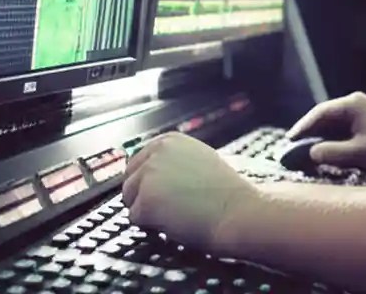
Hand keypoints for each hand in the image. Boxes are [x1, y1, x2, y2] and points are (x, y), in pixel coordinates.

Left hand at [122, 132, 257, 250]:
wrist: (237, 211)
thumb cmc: (225, 192)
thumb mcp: (199, 159)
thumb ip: (173, 160)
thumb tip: (150, 171)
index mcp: (169, 141)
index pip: (138, 161)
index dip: (148, 182)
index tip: (162, 192)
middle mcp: (156, 153)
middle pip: (129, 180)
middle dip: (143, 196)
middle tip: (170, 206)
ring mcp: (149, 176)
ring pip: (129, 199)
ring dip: (147, 210)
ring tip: (175, 212)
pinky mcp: (146, 201)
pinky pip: (135, 219)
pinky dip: (150, 225)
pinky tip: (173, 221)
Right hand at [286, 91, 365, 168]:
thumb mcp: (359, 154)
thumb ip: (331, 152)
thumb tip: (310, 152)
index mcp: (352, 104)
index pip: (320, 113)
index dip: (302, 127)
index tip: (289, 141)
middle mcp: (354, 102)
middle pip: (323, 115)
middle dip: (307, 131)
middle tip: (291, 147)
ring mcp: (359, 109)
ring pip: (330, 121)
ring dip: (318, 134)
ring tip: (302, 150)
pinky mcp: (363, 119)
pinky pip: (340, 126)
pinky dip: (329, 137)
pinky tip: (321, 149)